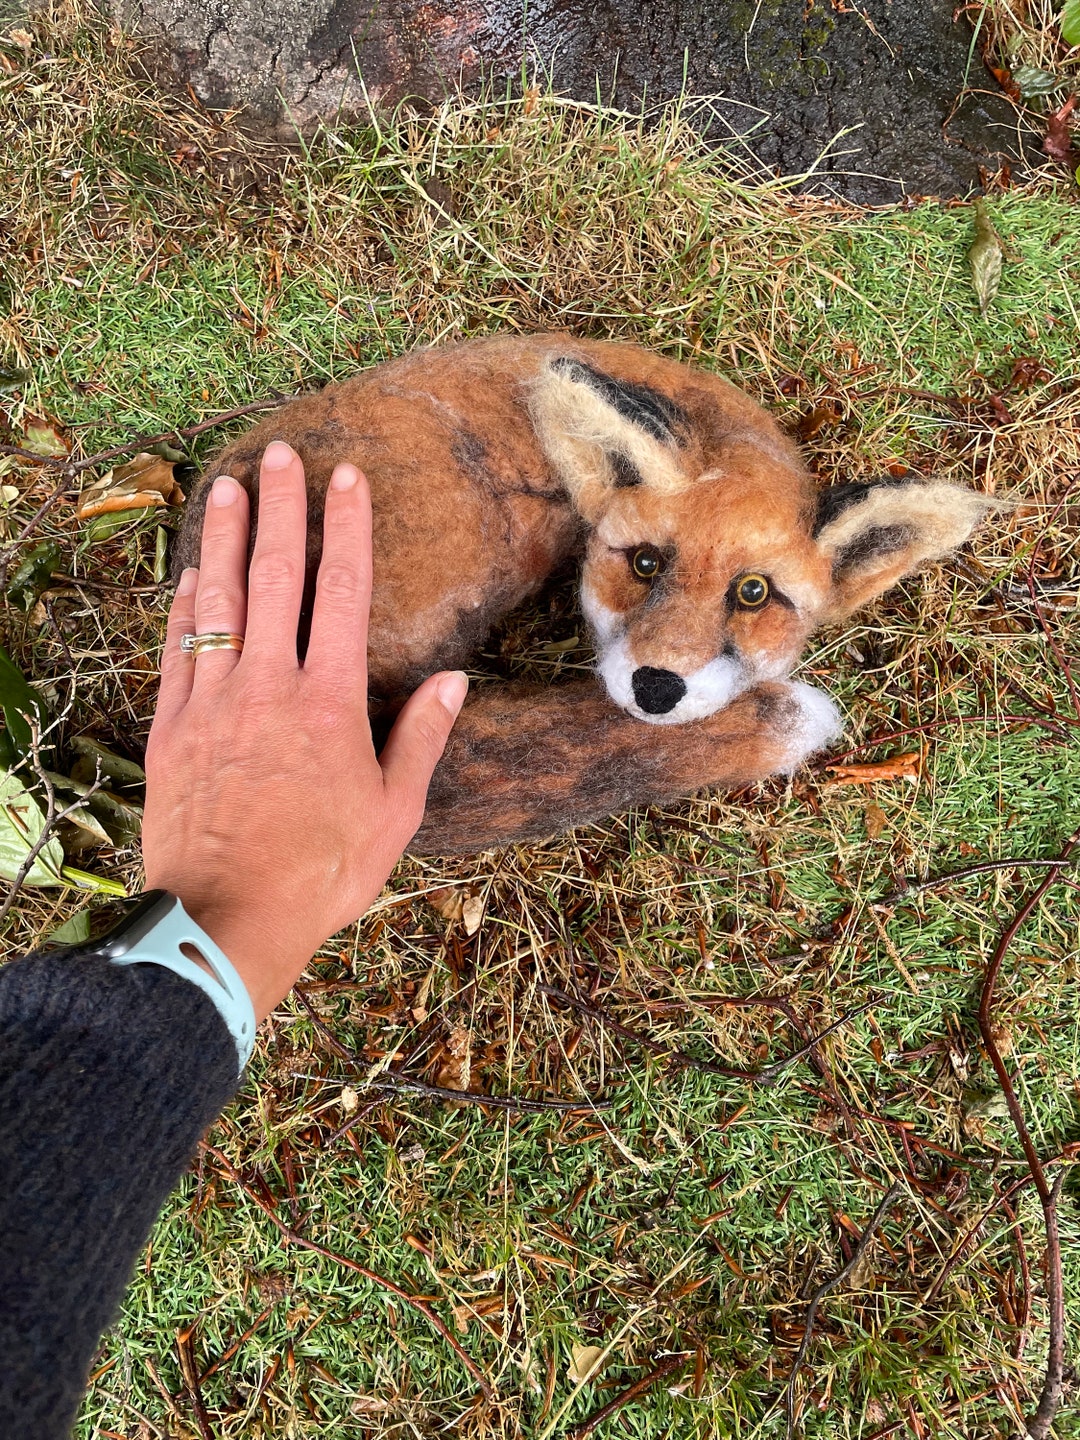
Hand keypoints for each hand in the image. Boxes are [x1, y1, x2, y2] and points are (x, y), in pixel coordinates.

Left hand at [142, 441, 467, 1020]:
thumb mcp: (394, 813)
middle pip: (275, 578)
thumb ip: (419, 740)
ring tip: (226, 488)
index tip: (347, 478)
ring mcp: (212, 703)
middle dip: (280, 509)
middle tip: (280, 454)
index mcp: (329, 702)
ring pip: (219, 602)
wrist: (227, 919)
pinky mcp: (171, 730)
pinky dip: (184, 606)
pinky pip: (177, 652)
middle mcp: (268, 686)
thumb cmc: (322, 872)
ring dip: (224, 540)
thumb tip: (453, 682)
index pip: (340, 593)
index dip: (345, 528)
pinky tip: (188, 575)